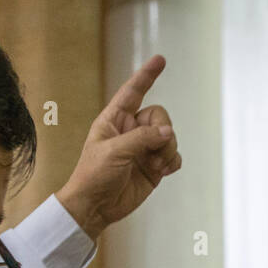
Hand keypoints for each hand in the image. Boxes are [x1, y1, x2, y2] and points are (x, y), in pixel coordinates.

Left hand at [57, 55, 181, 240]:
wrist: (95, 208)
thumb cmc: (94, 175)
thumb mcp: (115, 151)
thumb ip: (143, 138)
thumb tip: (169, 132)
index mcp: (114, 120)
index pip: (133, 92)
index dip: (147, 75)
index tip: (160, 60)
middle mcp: (131, 131)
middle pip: (160, 116)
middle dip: (162, 132)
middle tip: (154, 151)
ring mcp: (143, 149)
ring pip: (169, 137)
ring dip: (167, 150)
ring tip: (155, 166)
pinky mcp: (153, 167)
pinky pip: (173, 156)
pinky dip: (172, 162)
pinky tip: (161, 171)